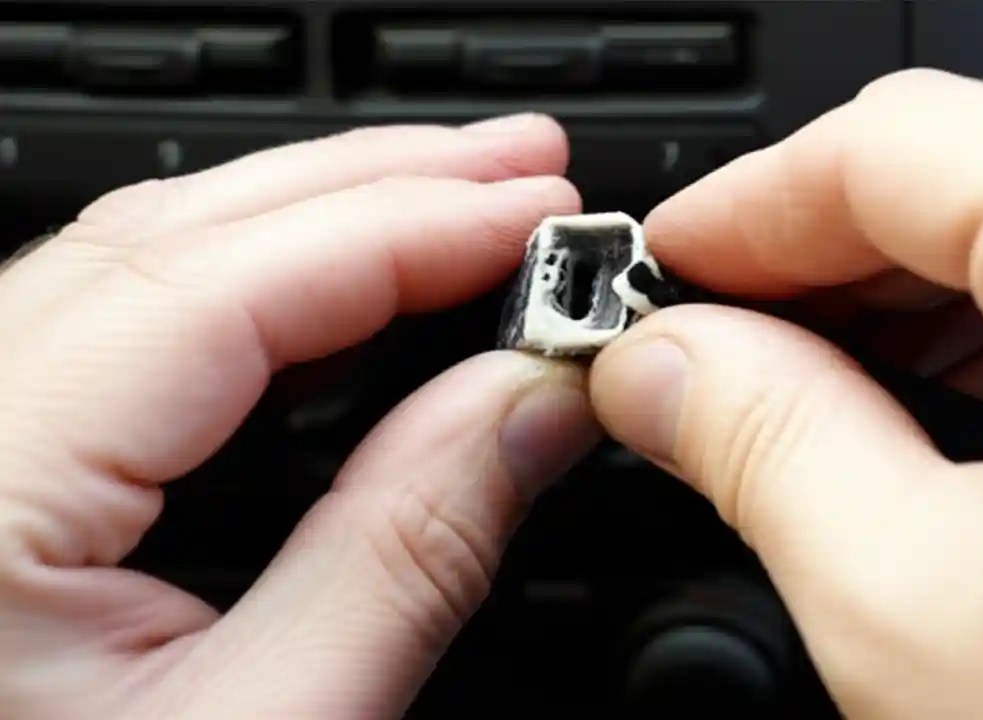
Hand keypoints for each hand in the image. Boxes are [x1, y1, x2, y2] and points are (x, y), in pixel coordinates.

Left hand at [0, 114, 599, 718]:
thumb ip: (410, 546)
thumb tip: (533, 400)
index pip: (213, 291)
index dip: (399, 229)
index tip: (534, 212)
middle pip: (174, 237)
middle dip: (373, 187)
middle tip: (519, 170)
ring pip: (152, 265)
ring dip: (323, 221)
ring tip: (458, 207)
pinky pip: (136, 329)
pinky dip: (265, 288)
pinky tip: (352, 289)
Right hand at [590, 70, 982, 717]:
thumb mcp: (912, 611)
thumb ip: (759, 442)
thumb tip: (666, 364)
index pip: (889, 146)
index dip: (744, 206)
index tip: (668, 268)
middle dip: (825, 243)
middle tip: (720, 333)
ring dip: (921, 275)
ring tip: (816, 373)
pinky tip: (955, 389)